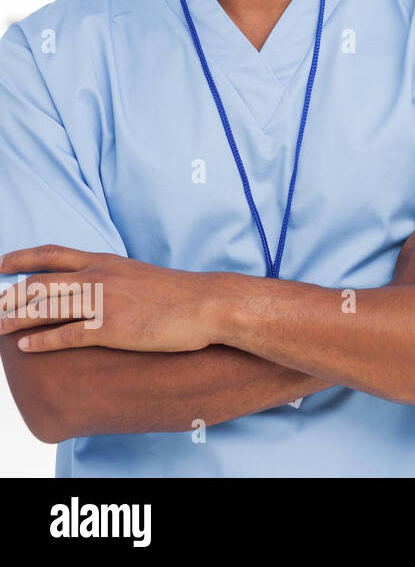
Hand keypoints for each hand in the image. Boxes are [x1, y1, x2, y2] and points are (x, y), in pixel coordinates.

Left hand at [0, 245, 221, 353]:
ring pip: (45, 309)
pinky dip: (41, 341)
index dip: (20, 258)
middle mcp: (99, 278)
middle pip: (39, 284)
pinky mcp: (112, 329)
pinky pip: (66, 335)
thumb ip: (113, 278)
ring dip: (14, 320)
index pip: (52, 254)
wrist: (208, 304)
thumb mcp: (139, 275)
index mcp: (105, 262)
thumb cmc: (179, 294)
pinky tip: (25, 347)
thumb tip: (95, 287)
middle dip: (8, 297)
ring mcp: (104, 303)